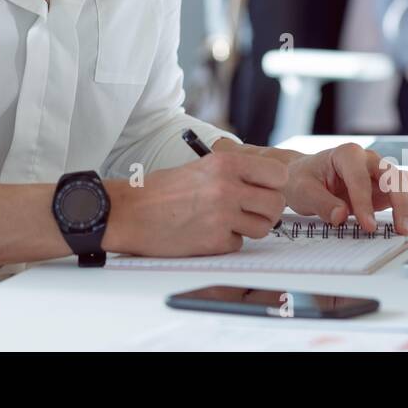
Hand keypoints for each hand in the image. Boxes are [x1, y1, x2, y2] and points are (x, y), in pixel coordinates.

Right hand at [103, 151, 287, 256]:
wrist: (129, 213)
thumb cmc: (161, 190)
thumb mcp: (201, 166)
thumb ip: (235, 172)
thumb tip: (268, 184)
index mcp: (225, 163)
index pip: (278, 174)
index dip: (274, 185)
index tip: (266, 190)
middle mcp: (227, 187)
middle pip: (276, 204)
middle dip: (267, 211)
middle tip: (251, 211)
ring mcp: (222, 216)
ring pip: (263, 228)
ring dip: (250, 228)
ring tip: (227, 221)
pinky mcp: (214, 241)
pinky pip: (239, 244)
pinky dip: (227, 242)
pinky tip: (208, 232)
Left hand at [283, 143, 407, 235]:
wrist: (306, 176)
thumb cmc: (303, 180)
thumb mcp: (303, 191)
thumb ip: (322, 203)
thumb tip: (340, 216)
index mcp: (347, 154)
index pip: (360, 179)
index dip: (364, 204)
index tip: (367, 226)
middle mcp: (369, 159)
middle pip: (393, 178)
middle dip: (401, 205)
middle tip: (401, 231)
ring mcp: (381, 172)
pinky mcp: (387, 185)